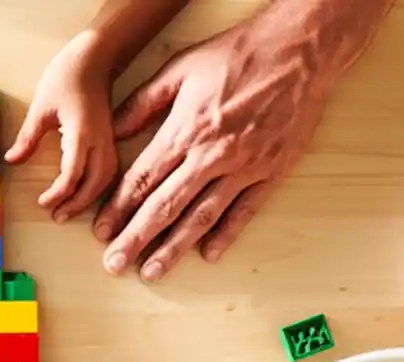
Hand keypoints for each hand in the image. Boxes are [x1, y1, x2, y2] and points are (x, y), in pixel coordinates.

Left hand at [6, 34, 118, 222]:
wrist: (94, 57)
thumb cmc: (67, 76)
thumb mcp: (40, 107)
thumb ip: (28, 137)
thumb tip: (12, 159)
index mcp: (82, 134)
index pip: (72, 175)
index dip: (58, 194)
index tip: (43, 202)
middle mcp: (101, 140)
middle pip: (94, 183)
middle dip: (77, 204)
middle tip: (57, 217)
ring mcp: (109, 139)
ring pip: (106, 178)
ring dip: (90, 198)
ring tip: (70, 210)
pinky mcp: (110, 138)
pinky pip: (110, 169)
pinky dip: (99, 186)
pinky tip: (86, 193)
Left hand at [94, 1, 380, 280]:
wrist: (302, 48)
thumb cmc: (239, 54)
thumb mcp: (181, 68)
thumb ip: (143, 103)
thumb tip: (112, 131)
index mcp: (186, 130)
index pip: (143, 179)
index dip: (118, 208)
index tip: (101, 231)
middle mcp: (212, 154)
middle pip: (165, 206)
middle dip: (136, 238)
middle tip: (114, 264)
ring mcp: (245, 165)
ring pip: (201, 216)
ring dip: (174, 247)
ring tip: (152, 272)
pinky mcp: (273, 170)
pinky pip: (246, 210)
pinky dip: (226, 235)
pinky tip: (207, 255)